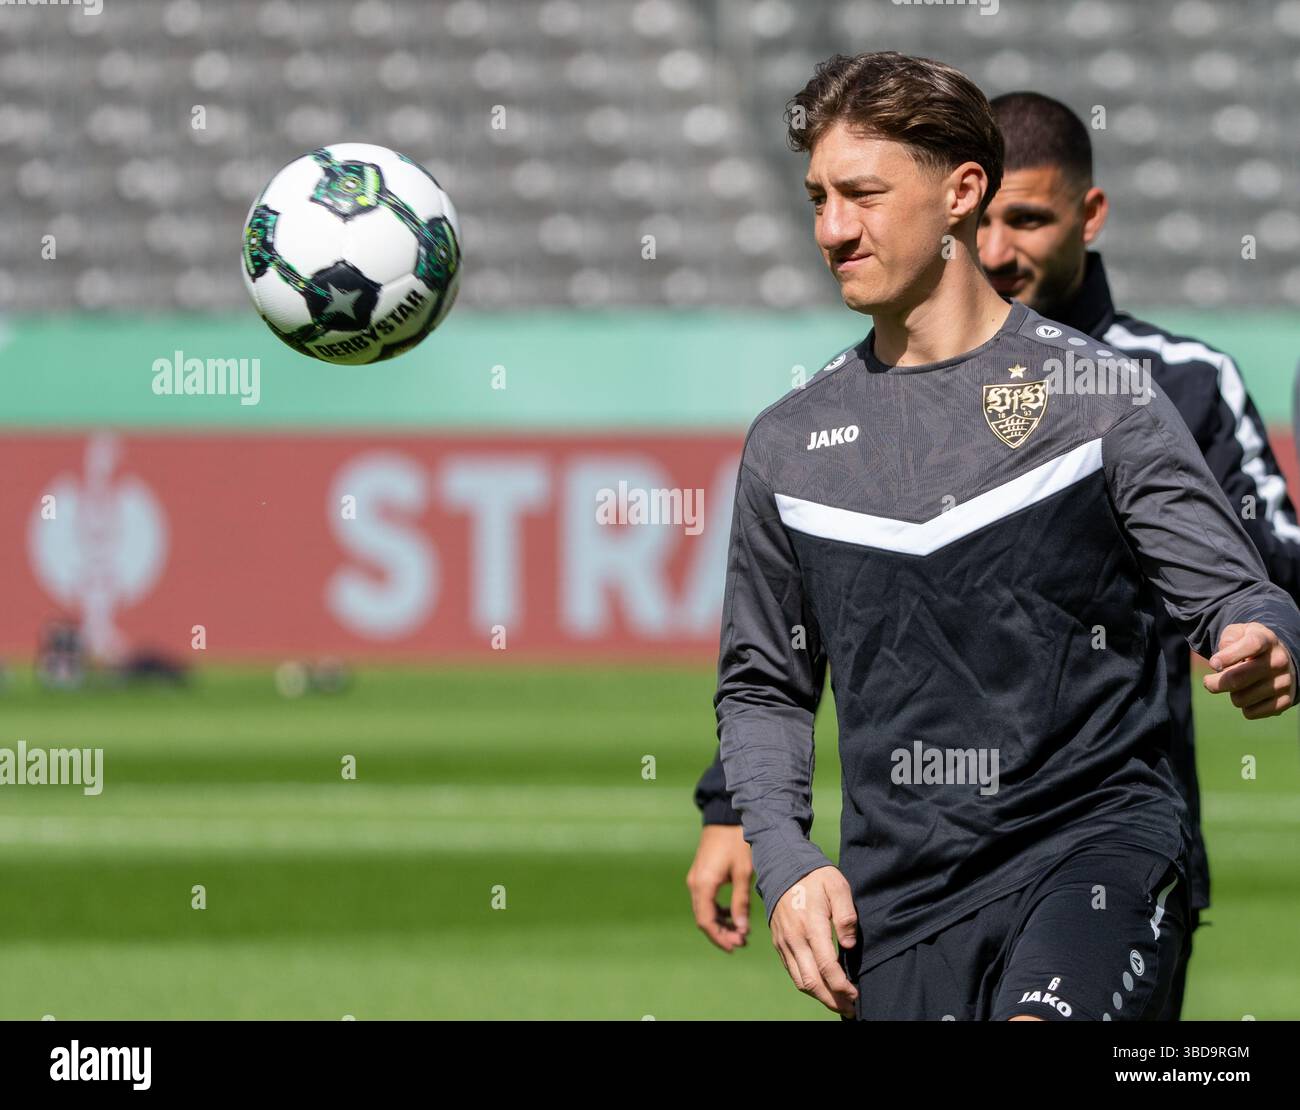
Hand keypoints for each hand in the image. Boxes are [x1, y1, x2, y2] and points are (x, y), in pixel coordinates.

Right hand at [686, 825, 752, 950]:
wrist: (726, 816)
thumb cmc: (737, 842)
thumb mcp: (743, 873)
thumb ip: (740, 903)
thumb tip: (741, 930)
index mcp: (703, 885)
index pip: (706, 921)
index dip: (720, 937)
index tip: (736, 946)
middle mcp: (695, 884)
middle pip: (704, 918)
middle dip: (721, 933)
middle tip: (742, 942)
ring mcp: (695, 878)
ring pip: (704, 910)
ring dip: (720, 923)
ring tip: (740, 932)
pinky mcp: (700, 874)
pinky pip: (705, 899)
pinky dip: (717, 911)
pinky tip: (732, 914)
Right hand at [769, 865, 859, 1015]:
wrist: (782, 867)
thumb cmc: (815, 876)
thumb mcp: (837, 886)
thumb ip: (846, 915)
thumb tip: (849, 945)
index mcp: (811, 926)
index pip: (827, 967)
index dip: (842, 986)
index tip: (856, 994)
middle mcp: (795, 938)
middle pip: (812, 982)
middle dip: (832, 1000)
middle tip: (850, 1009)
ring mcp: (784, 943)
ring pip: (800, 981)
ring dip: (820, 997)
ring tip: (838, 1004)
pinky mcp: (779, 943)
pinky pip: (792, 971)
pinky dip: (807, 985)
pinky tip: (821, 988)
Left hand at [1203, 622, 1295, 718]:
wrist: (1280, 660)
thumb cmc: (1251, 646)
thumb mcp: (1240, 633)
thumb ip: (1228, 638)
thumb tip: (1219, 662)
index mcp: (1267, 640)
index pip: (1251, 645)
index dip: (1229, 656)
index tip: (1213, 664)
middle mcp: (1279, 661)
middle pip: (1237, 678)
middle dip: (1215, 683)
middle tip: (1209, 681)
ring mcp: (1284, 682)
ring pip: (1240, 699)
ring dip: (1232, 694)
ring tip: (1239, 685)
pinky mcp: (1285, 701)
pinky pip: (1251, 713)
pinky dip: (1244, 707)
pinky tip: (1250, 696)